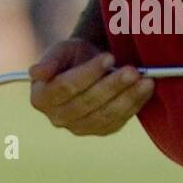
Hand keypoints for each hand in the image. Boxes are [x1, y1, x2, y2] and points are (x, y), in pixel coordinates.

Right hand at [28, 38, 154, 135]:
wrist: (91, 68)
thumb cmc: (73, 58)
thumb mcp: (62, 50)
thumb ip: (50, 60)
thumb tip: (35, 72)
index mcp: (41, 98)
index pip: (66, 86)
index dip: (88, 73)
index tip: (109, 57)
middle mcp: (57, 118)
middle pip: (87, 103)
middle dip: (112, 85)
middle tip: (133, 70)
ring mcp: (79, 128)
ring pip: (105, 114)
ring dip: (127, 97)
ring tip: (145, 80)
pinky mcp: (100, 131)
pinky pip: (118, 120)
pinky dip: (134, 105)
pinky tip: (146, 89)